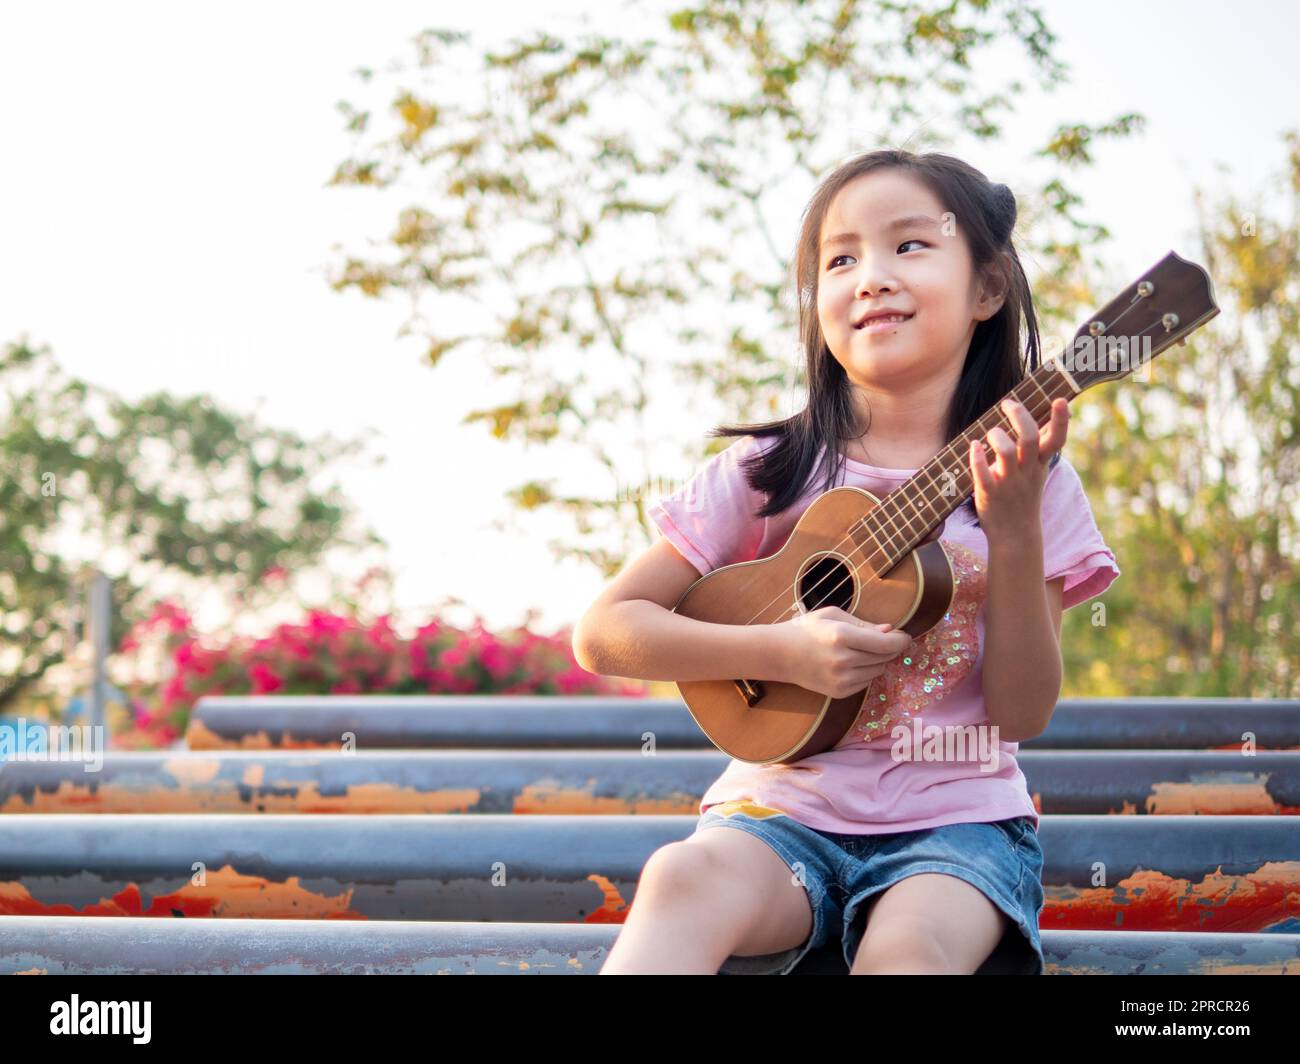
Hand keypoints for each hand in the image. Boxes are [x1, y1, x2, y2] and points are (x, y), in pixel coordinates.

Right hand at [775, 605, 912, 699]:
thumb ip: (864, 624)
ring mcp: (841, 679)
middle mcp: (843, 660)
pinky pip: (866, 682)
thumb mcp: (833, 615)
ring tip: (861, 650)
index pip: (885, 643)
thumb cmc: (807, 629)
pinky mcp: (839, 692)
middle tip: (886, 640)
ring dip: (878, 660)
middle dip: (891, 648)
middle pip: (885, 657)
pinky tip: (850, 663)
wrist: (780, 655)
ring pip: (878, 671)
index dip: (901, 640)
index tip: (905, 636)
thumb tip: (890, 631)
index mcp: (841, 636)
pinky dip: (865, 672)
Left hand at [970, 397, 1067, 542]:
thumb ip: (1040, 446)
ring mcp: (1008, 482)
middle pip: (1029, 438)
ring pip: (1006, 451)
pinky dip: (977, 457)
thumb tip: (1045, 415)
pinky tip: (973, 445)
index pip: (1056, 440)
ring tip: (990, 432)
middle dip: (1019, 416)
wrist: (1015, 534)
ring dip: (996, 435)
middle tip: (1008, 403)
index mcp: (1040, 464)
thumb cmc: (1023, 495)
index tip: (1061, 399)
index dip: (1060, 420)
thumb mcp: (1037, 471)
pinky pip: (983, 473)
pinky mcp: (988, 493)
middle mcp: (1026, 471)